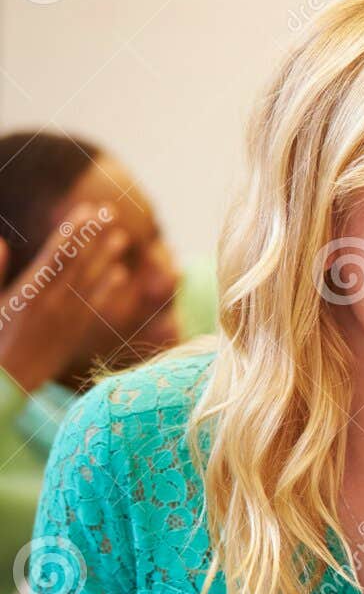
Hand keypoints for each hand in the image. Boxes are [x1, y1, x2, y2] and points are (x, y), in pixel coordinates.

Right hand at [0, 204, 130, 391]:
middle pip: (78, 262)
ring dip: (106, 257)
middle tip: (110, 212)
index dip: (73, 231)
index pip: (57, 254)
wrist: (7, 382)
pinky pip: (95, 307)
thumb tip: (0, 242)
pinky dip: (108, 289)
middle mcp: (51, 302)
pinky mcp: (74, 333)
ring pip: (91, 281)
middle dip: (94, 235)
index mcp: (28, 291)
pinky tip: (120, 274)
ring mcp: (66, 318)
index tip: (86, 211)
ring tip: (121, 237)